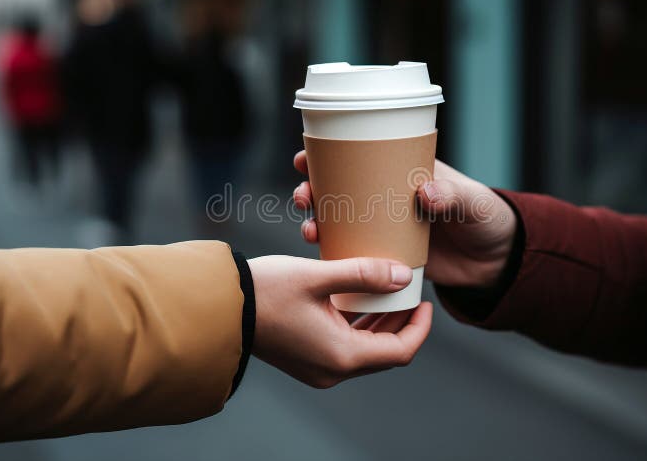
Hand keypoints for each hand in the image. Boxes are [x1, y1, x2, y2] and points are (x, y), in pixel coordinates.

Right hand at [248, 255, 432, 387]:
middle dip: (401, 322)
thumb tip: (403, 276)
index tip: (426, 301)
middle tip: (409, 291)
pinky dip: (358, 327)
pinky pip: (345, 348)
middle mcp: (332, 371)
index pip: (401, 351)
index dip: (420, 327)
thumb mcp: (319, 276)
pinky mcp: (306, 361)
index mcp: (341, 356)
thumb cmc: (266, 290)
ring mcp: (318, 369)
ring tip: (389, 291)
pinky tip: (360, 300)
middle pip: (384, 352)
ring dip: (380, 324)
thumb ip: (364, 274)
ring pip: (365, 350)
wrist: (220, 307)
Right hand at [293, 152, 516, 288]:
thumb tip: (424, 192)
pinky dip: (336, 252)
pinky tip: (323, 257)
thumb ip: (452, 196)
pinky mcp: (388, 256)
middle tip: (305, 196)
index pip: (360, 156)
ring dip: (319, 222)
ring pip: (341, 221)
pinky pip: (356, 252)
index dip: (328, 155)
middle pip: (339, 189)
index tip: (305, 157)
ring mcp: (385, 228)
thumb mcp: (472, 202)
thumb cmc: (487, 219)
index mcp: (403, 172)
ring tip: (310, 229)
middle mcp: (387, 198)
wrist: (497, 262)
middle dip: (314, 190)